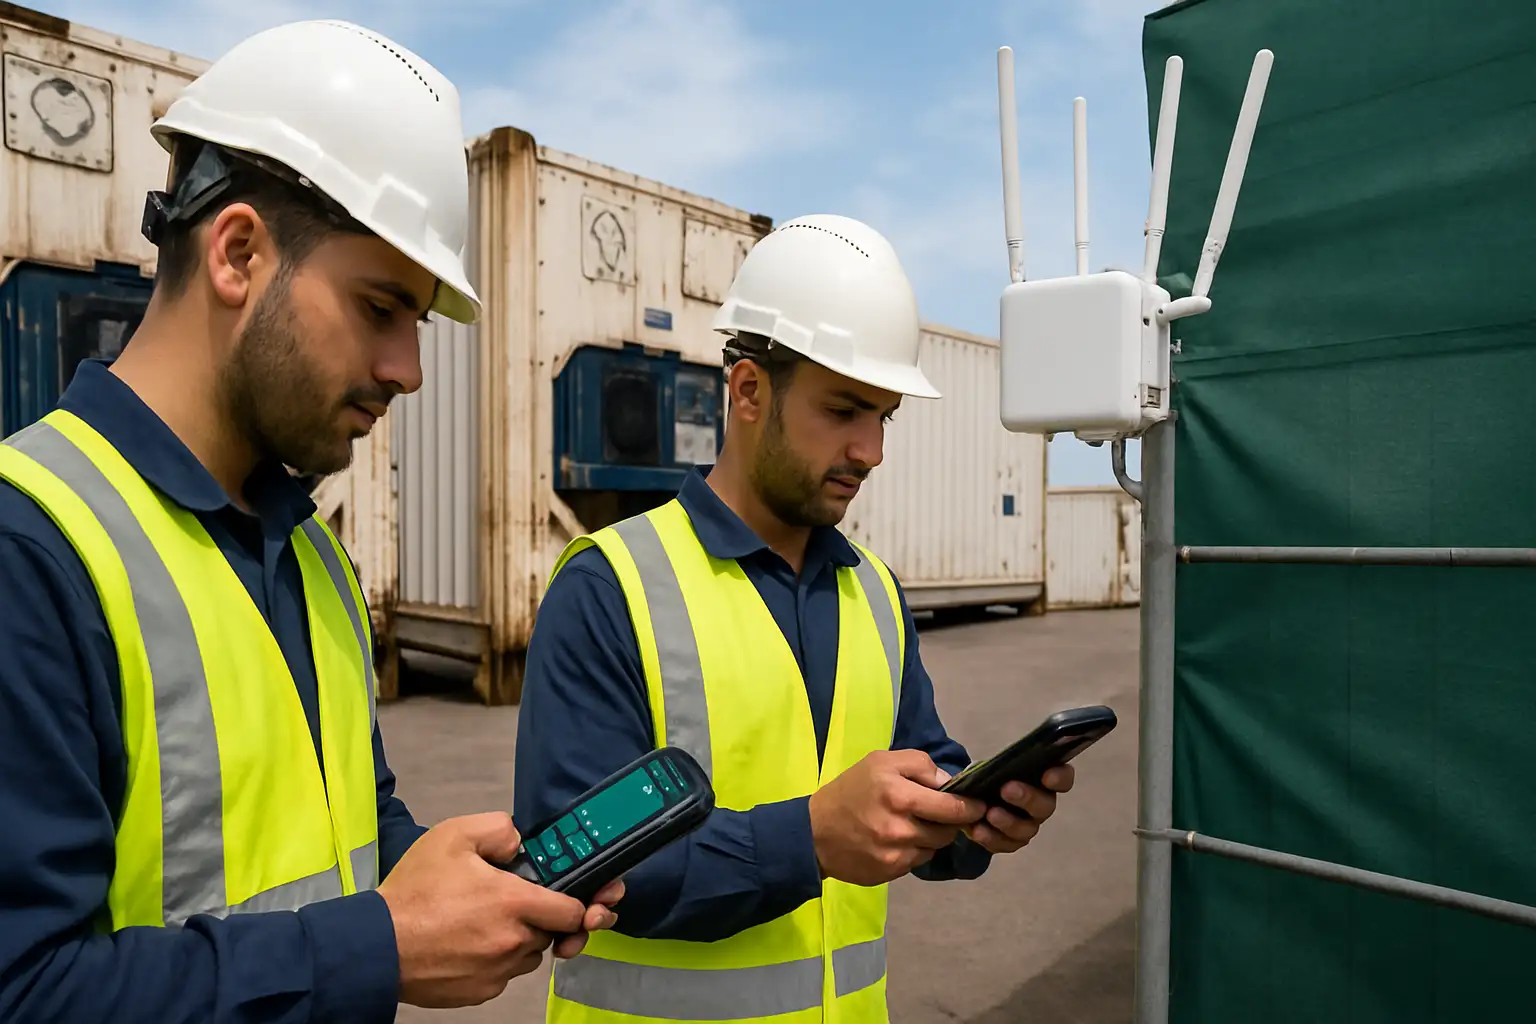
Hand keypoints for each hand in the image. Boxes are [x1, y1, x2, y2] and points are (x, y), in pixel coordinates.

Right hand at [377, 812, 621, 1007]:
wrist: (377, 945)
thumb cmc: (414, 892)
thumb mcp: (453, 836)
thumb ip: (499, 829)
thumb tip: (520, 843)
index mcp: (514, 903)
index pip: (574, 910)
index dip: (577, 901)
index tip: (572, 896)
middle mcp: (513, 942)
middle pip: (551, 932)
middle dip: (540, 917)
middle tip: (512, 903)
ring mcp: (498, 972)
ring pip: (528, 954)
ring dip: (518, 939)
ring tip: (483, 921)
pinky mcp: (481, 992)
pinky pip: (503, 974)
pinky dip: (495, 960)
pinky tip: (469, 943)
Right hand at [809, 749, 986, 885]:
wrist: (814, 832)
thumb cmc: (850, 790)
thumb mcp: (881, 761)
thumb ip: (920, 765)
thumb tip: (950, 782)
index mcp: (900, 796)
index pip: (952, 807)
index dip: (970, 807)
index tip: (977, 805)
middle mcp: (901, 829)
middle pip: (948, 831)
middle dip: (950, 821)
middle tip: (940, 812)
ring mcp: (896, 855)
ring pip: (935, 847)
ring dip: (932, 836)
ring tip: (914, 824)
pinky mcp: (890, 873)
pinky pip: (918, 860)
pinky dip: (916, 850)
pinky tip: (899, 839)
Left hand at [962, 765, 1075, 854]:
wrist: (967, 802)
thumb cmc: (982, 779)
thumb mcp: (977, 772)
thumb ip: (979, 778)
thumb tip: (979, 799)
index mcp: (1039, 776)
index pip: (1062, 777)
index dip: (1060, 777)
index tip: (1048, 776)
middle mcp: (1040, 802)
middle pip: (1046, 805)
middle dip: (1029, 798)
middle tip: (1007, 790)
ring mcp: (1028, 824)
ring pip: (1027, 829)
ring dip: (1009, 822)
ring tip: (990, 814)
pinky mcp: (1012, 842)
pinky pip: (1007, 844)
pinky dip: (992, 838)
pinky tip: (978, 831)